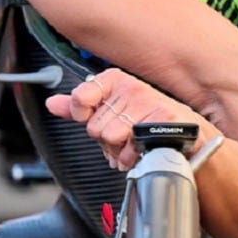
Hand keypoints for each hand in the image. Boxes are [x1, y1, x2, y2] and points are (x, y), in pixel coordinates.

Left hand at [45, 68, 206, 170]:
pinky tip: (142, 150)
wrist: (184, 137)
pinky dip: (133, 156)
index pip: (81, 97)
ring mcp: (149, 103)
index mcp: (116, 80)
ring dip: (120, 150)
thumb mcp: (110, 111)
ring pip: (111, 137)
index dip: (82, 113)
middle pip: (94, 126)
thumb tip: (52, 103)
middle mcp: (132, 88)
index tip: (91, 116)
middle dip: (106, 139)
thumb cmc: (146, 123)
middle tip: (124, 136)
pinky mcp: (163, 120)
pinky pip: (131, 146)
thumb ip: (80, 107)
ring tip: (133, 144)